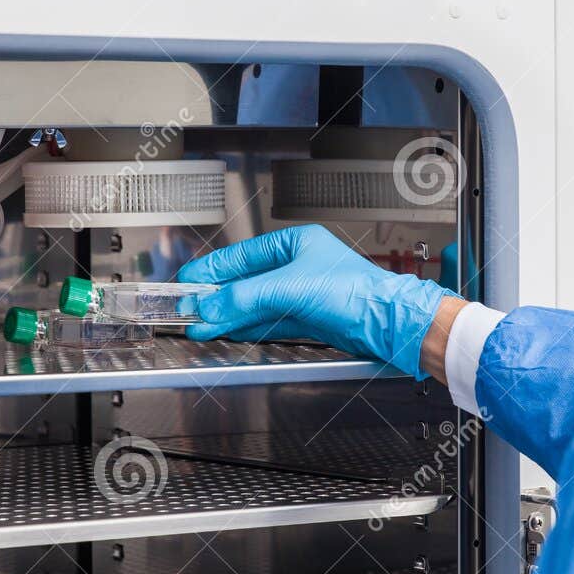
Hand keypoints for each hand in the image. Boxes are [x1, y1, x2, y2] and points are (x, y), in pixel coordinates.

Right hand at [178, 225, 453, 376]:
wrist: (386, 322)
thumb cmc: (356, 291)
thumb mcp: (291, 288)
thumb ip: (246, 297)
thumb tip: (211, 305)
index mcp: (294, 243)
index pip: (242, 256)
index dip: (212, 271)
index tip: (188, 283)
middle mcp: (296, 266)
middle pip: (245, 282)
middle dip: (215, 297)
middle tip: (187, 308)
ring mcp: (300, 293)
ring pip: (253, 304)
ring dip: (226, 315)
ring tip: (199, 324)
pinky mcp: (305, 318)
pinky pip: (266, 320)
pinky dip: (244, 326)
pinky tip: (226, 329)